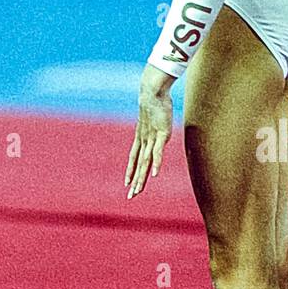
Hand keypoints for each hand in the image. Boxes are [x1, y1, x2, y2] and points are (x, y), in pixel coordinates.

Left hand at [125, 65, 173, 198]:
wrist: (152, 91)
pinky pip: (158, 152)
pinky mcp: (161, 134)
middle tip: (130, 197)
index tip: (126, 183)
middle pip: (138, 165)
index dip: (130, 171)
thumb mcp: (152, 116)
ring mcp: (151, 138)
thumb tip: (155, 120)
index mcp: (141, 137)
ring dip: (141, 178)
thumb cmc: (154, 102)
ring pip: (145, 162)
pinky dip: (156, 163)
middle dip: (135, 181)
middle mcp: (144, 141)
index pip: (133, 158)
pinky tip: (155, 174)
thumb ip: (154, 123)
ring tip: (137, 191)